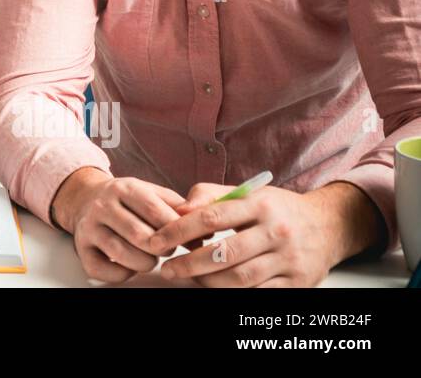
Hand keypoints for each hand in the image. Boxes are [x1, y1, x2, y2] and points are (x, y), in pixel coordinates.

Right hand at [66, 175, 186, 282]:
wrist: (85, 198)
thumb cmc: (127, 200)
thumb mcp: (150, 192)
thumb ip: (178, 207)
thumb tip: (206, 230)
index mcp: (123, 188)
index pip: (154, 209)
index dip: (174, 228)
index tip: (183, 236)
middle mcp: (103, 206)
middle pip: (138, 234)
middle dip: (160, 248)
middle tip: (166, 249)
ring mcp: (89, 227)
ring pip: (120, 253)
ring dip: (144, 262)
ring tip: (150, 258)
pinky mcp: (81, 248)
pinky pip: (102, 269)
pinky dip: (122, 273)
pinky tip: (129, 265)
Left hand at [149, 182, 340, 286]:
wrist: (328, 225)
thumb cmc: (277, 208)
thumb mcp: (248, 193)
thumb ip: (210, 195)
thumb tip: (178, 208)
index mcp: (259, 204)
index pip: (210, 217)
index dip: (178, 230)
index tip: (156, 240)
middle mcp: (276, 231)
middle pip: (223, 252)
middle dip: (189, 263)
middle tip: (168, 268)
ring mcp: (289, 259)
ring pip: (240, 277)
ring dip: (208, 281)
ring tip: (189, 278)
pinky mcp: (297, 282)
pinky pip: (259, 293)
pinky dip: (232, 293)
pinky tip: (215, 287)